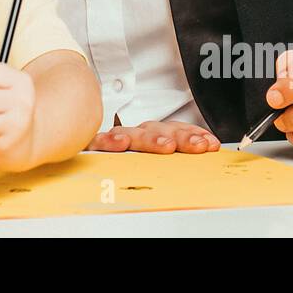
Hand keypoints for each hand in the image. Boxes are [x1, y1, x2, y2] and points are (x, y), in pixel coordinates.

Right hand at [88, 120, 219, 153]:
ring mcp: (115, 139)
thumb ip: (174, 160)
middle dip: (181, 137)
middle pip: (159, 130)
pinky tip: (120, 145)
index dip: (193, 134)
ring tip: (166, 146)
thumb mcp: (154, 160)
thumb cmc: (124, 162)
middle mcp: (135, 135)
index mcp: (152, 136)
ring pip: (134, 134)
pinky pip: (99, 141)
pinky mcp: (93, 147)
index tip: (211, 144)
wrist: (81, 147)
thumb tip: (204, 159)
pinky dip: (110, 141)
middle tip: (197, 146)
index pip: (175, 130)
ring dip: (151, 139)